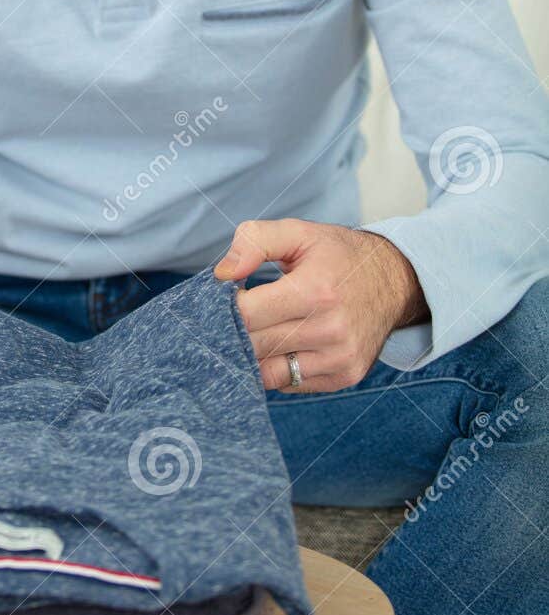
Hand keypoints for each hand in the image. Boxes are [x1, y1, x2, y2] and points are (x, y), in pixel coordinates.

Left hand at [213, 217, 428, 392]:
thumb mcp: (298, 232)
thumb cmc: (338, 256)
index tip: (226, 297)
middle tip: (232, 315)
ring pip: (267, 372)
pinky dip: (275, 367)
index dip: (226, 307)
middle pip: (253, 346)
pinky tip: (280, 344)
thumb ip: (254, 242)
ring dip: (251, 354)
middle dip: (234, 331)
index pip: (246, 314)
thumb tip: (222, 274)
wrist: (394, 281)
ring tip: (254, 330)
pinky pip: (289, 382)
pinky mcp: (344, 376)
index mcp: (315, 291)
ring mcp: (339, 359)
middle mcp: (330, 330)